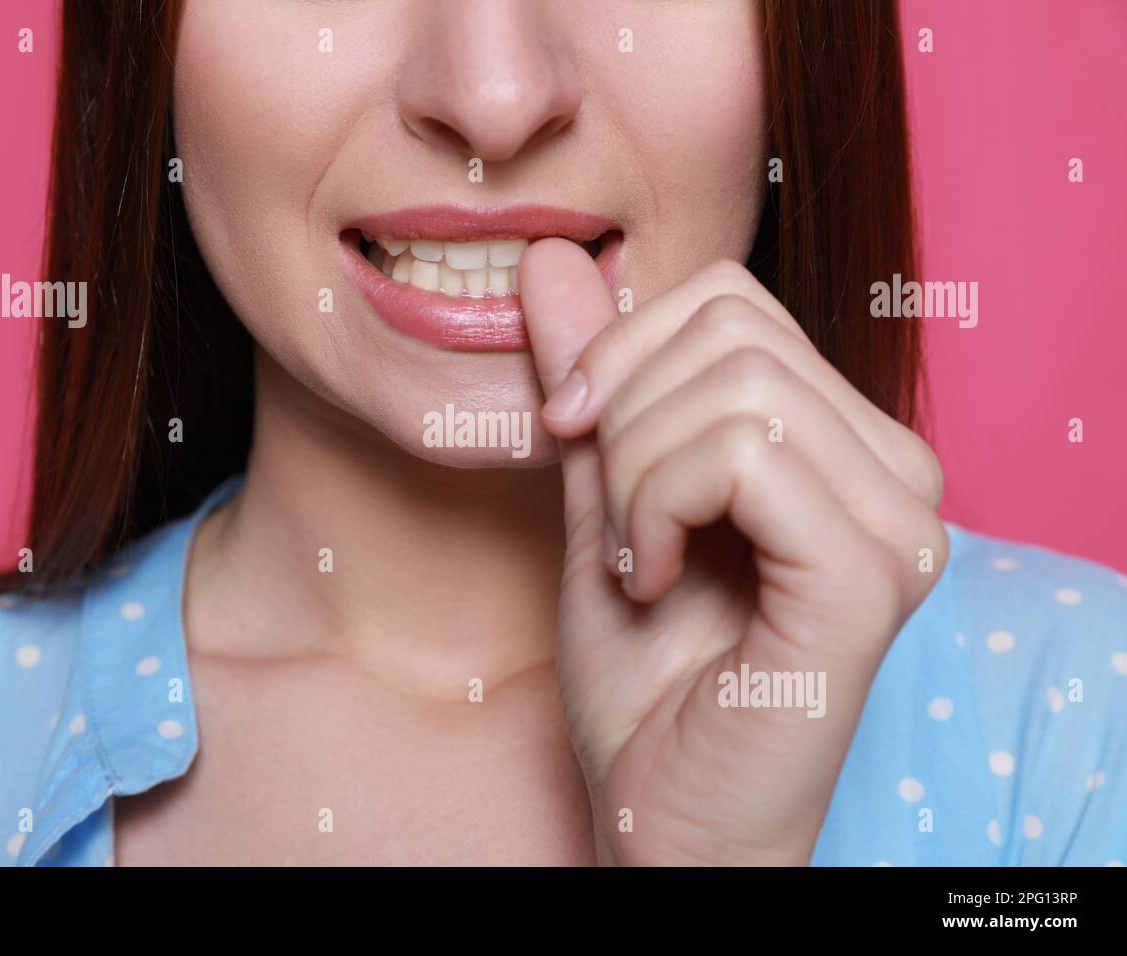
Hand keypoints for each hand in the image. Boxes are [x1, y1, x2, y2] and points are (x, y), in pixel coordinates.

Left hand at [519, 241, 946, 865]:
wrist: (661, 813)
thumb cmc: (643, 675)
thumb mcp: (599, 494)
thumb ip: (594, 379)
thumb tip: (554, 254)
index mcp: (843, 442)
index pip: (733, 300)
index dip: (624, 346)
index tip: (567, 428)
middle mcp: (895, 469)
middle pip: (730, 330)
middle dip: (621, 417)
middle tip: (610, 519)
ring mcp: (899, 521)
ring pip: (734, 388)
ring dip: (633, 474)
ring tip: (636, 559)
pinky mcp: (870, 574)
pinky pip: (742, 455)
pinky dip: (658, 509)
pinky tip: (655, 580)